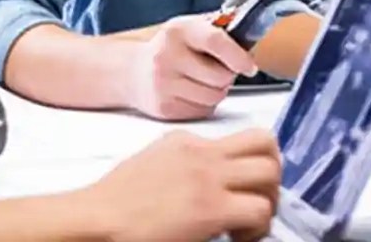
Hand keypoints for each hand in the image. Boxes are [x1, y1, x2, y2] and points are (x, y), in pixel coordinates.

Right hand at [84, 128, 280, 241]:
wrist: (98, 218)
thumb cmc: (115, 202)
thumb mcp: (151, 163)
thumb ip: (180, 163)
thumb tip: (202, 182)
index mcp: (185, 140)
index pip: (236, 138)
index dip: (248, 165)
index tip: (242, 187)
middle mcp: (202, 151)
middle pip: (265, 140)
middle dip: (272, 171)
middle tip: (260, 199)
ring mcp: (208, 177)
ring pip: (270, 171)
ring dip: (269, 199)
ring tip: (251, 222)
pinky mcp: (211, 206)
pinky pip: (259, 209)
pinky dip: (258, 228)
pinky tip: (238, 237)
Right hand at [127, 15, 258, 119]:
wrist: (133, 72)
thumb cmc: (171, 47)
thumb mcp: (190, 28)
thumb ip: (220, 28)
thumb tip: (251, 32)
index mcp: (179, 30)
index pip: (216, 41)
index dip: (239, 56)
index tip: (250, 66)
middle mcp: (167, 56)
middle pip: (220, 76)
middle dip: (227, 75)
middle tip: (220, 69)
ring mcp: (163, 84)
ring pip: (214, 96)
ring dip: (218, 90)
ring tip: (204, 80)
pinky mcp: (164, 107)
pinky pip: (203, 110)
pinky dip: (204, 103)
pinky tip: (192, 92)